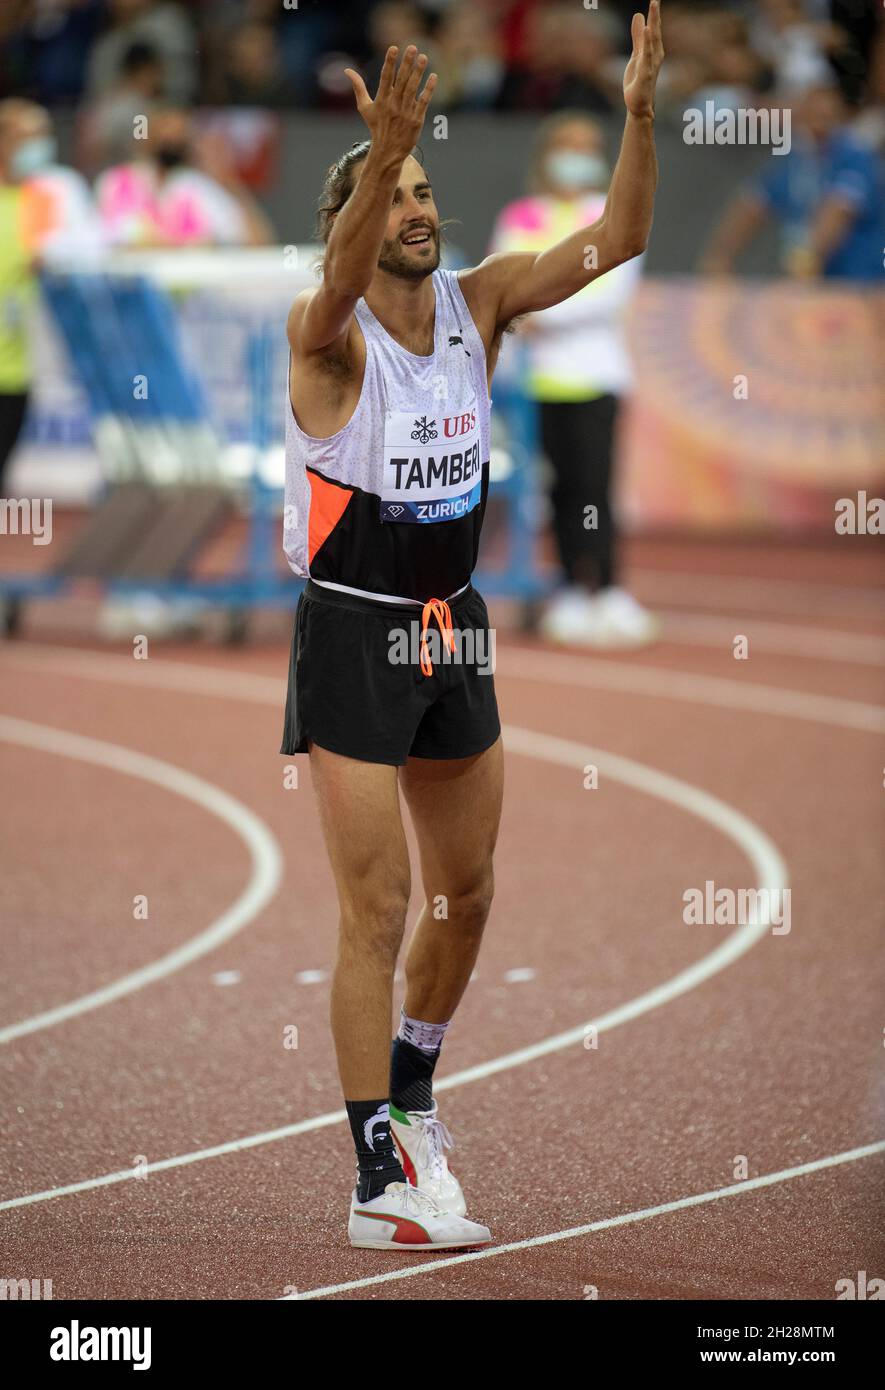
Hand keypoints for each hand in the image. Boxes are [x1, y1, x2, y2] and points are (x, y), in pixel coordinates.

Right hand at [344, 46, 437, 160]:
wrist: (388, 151)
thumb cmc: (376, 127)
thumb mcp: (364, 107)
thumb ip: (358, 87)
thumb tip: (347, 70)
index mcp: (381, 100)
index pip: (385, 77)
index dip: (390, 62)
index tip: (393, 48)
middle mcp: (393, 105)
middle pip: (401, 80)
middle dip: (407, 63)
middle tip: (413, 47)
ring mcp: (406, 112)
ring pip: (413, 89)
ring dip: (418, 72)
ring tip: (423, 57)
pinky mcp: (416, 119)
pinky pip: (423, 102)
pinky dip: (428, 90)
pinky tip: (433, 76)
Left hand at [623, 1, 664, 119]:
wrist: (638, 106)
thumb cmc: (638, 82)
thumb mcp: (636, 55)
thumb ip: (637, 37)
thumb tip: (638, 16)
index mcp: (653, 50)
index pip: (654, 28)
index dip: (654, 14)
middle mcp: (656, 55)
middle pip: (655, 31)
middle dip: (656, 15)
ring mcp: (651, 64)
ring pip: (653, 41)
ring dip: (653, 24)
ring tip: (653, 7)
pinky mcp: (646, 74)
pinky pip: (647, 56)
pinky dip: (647, 43)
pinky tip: (646, 30)